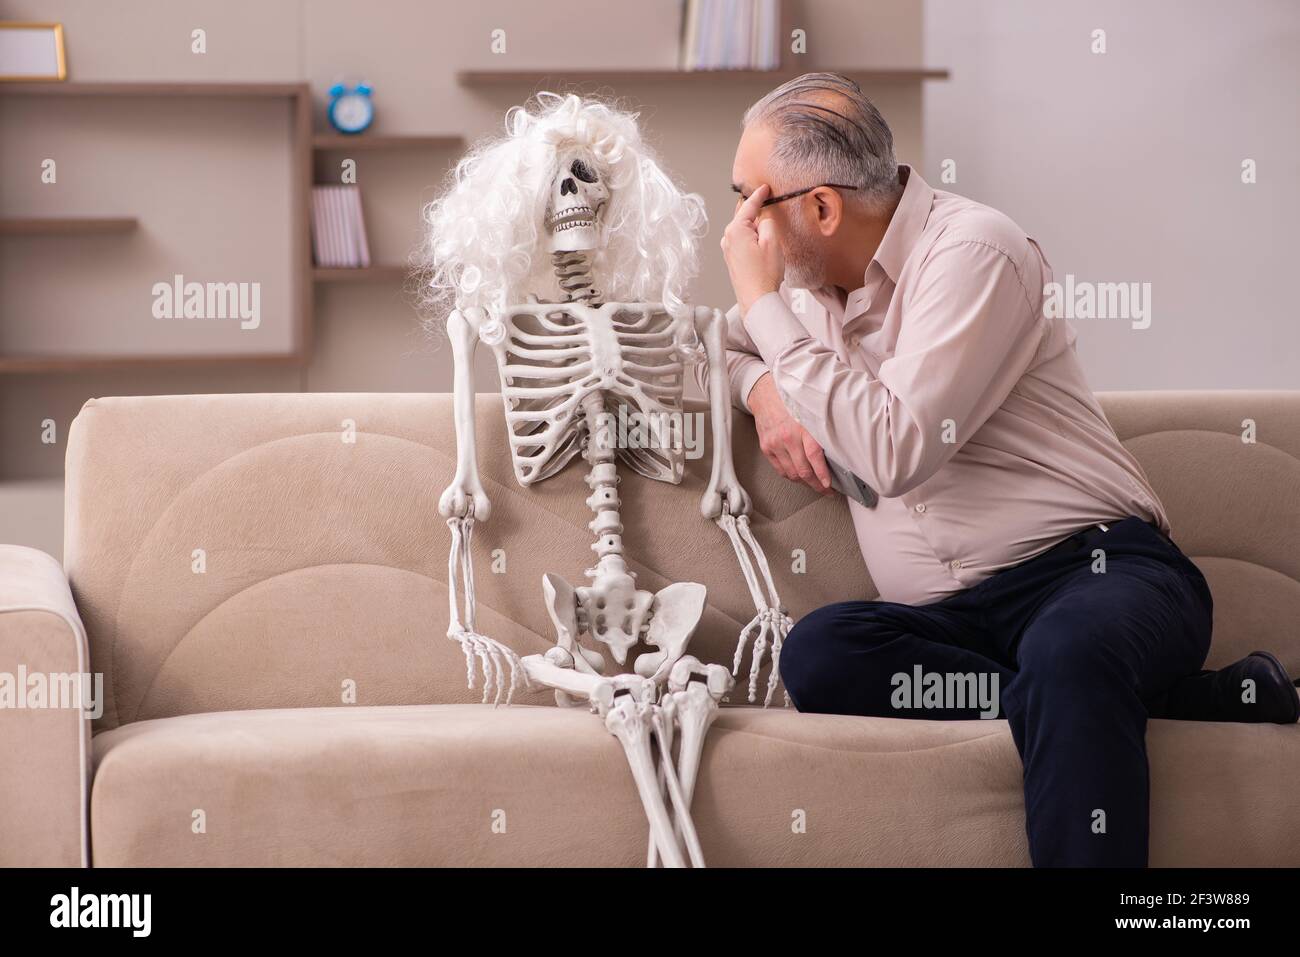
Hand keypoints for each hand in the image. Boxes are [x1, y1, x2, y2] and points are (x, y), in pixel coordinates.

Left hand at [721, 184, 784, 312]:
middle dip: (755, 209)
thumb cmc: (764, 273)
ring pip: (743, 228)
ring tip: (769, 228)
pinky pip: (741, 240)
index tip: (765, 188)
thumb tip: (763, 219)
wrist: (756, 299)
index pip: (748, 206)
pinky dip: (751, 236)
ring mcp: (727, 249)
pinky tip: (761, 241)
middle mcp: (728, 237)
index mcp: (736, 230)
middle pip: (743, 216)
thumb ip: (767, 222)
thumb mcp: (772, 241)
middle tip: (767, 201)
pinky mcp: (731, 259)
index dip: (758, 195)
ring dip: (754, 225)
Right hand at [746, 373, 831, 494]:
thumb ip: (821, 429)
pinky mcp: (766, 448)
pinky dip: (790, 475)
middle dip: (817, 484)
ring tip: (814, 483)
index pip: (814, 457)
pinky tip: (798, 475)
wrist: (765, 393)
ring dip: (804, 481)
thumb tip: (837, 450)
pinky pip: (780, 469)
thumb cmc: (791, 400)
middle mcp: (788, 437)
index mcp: (803, 427)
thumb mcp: (811, 410)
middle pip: (803, 470)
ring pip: (792, 473)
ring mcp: (775, 444)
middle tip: (826, 490)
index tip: (829, 485)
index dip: (822, 474)